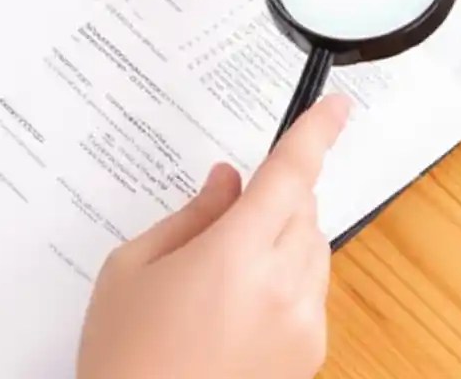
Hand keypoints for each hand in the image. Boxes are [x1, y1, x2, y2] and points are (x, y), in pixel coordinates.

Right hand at [76, 95, 351, 378]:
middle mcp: (282, 286)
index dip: (316, 132)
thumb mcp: (133, 269)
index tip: (336, 106)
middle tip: (225, 218)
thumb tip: (227, 182)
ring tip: (223, 276)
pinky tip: (237, 309)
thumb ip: (191, 215)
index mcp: (235, 255)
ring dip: (283, 238)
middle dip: (276, 197)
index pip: (290, 174)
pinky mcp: (310, 355)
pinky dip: (287, 281)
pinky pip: (312, 293)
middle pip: (304, 210)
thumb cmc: (124, 356)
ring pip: (313, 250)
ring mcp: (303, 325)